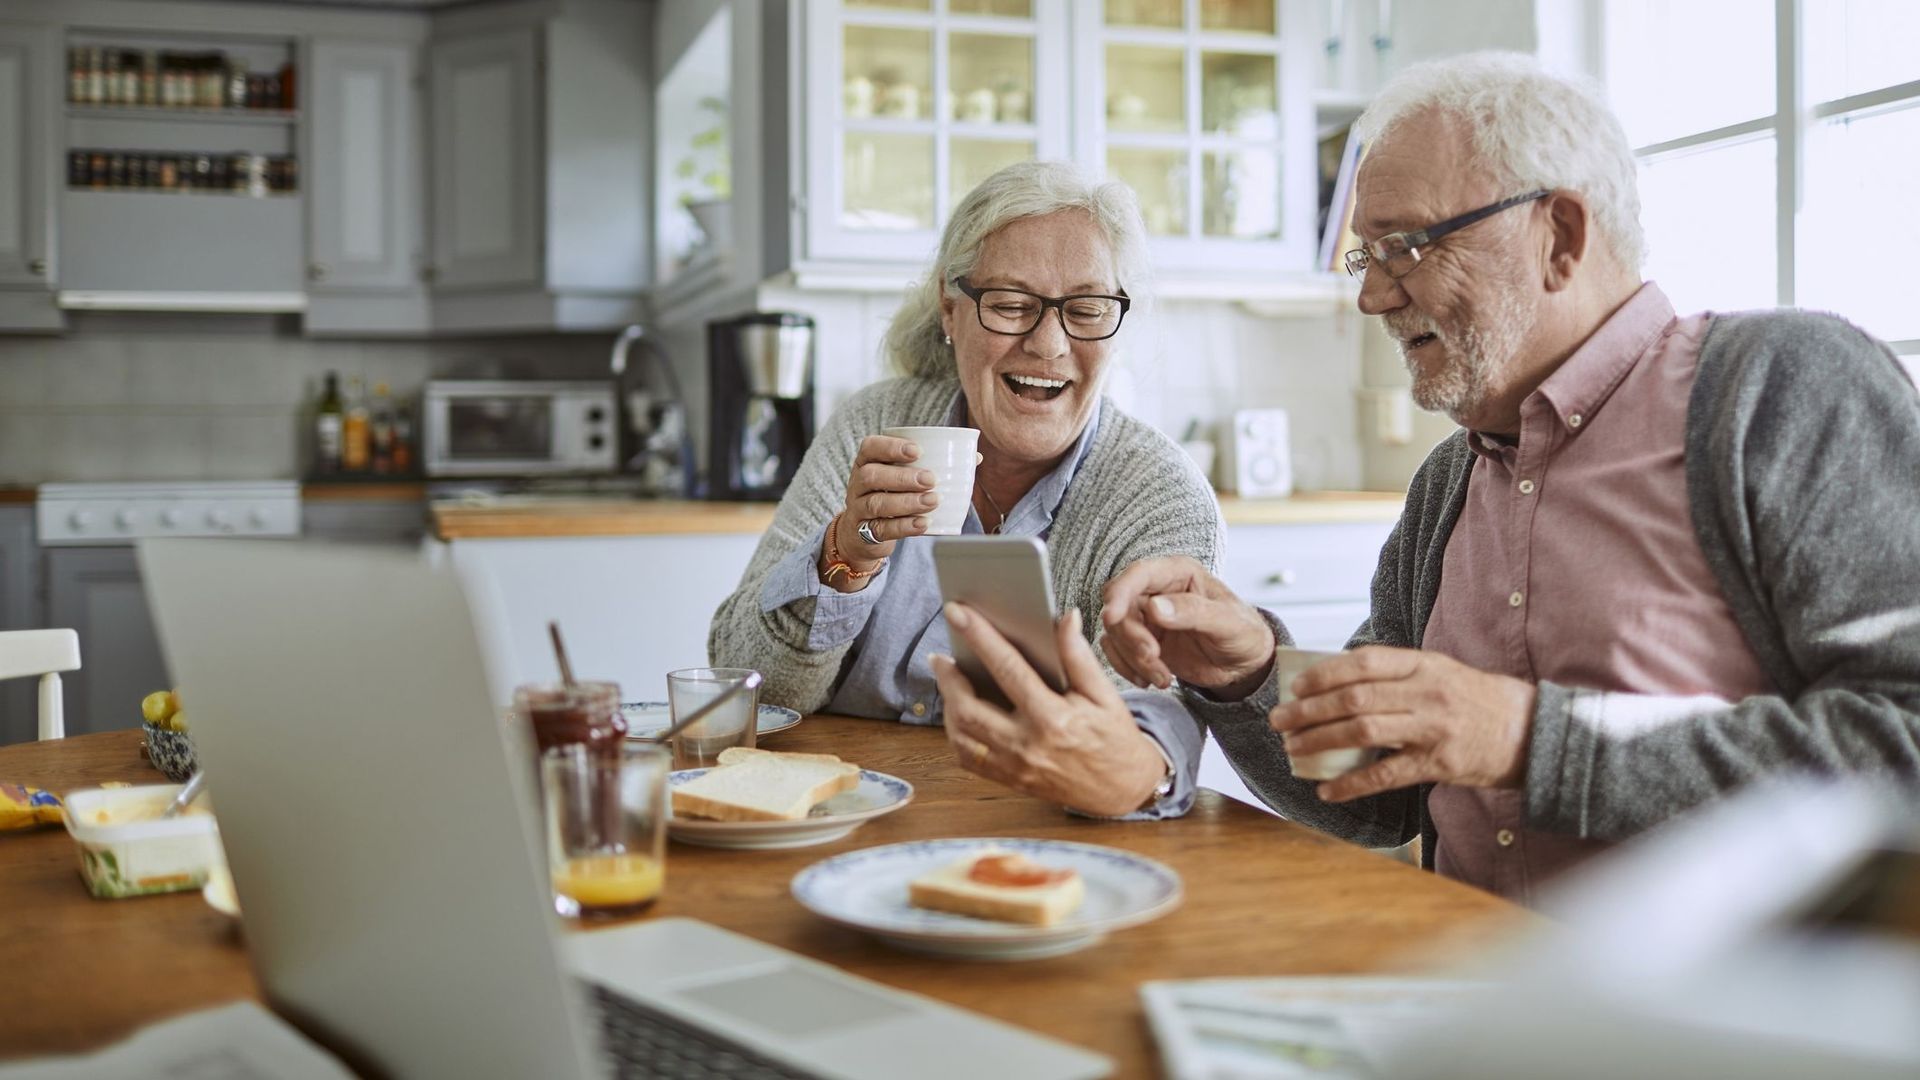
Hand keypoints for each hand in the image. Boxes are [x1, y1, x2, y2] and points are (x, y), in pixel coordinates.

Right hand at [822, 435, 938, 589]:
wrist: (863, 534)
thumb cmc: (892, 495)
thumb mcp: (904, 477)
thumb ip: (934, 465)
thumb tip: (975, 457)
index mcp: (868, 462)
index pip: (871, 447)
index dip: (891, 447)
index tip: (917, 450)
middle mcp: (857, 483)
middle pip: (872, 476)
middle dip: (903, 477)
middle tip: (931, 479)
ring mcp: (857, 508)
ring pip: (876, 503)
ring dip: (907, 502)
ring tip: (932, 501)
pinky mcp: (863, 532)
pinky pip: (881, 529)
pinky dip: (904, 526)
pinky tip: (923, 523)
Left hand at [931, 603, 1166, 816]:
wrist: (1123, 790)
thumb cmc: (1115, 738)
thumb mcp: (1105, 694)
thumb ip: (1079, 655)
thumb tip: (1064, 617)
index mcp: (1054, 719)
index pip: (1008, 669)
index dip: (980, 637)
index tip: (958, 613)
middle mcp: (1028, 746)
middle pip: (969, 709)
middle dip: (948, 678)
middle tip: (940, 656)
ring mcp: (1015, 767)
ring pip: (962, 736)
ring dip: (948, 706)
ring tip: (947, 681)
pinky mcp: (1010, 780)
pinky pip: (969, 759)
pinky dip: (956, 734)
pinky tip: (958, 713)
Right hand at [1101, 556, 1275, 697]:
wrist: (1244, 665)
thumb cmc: (1243, 634)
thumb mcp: (1227, 623)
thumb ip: (1193, 612)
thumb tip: (1154, 607)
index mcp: (1178, 573)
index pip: (1138, 575)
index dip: (1120, 593)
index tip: (1111, 617)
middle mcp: (1156, 591)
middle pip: (1121, 608)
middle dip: (1131, 637)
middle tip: (1154, 658)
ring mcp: (1146, 617)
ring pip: (1116, 633)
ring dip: (1133, 659)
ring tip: (1162, 677)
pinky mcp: (1142, 640)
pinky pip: (1117, 651)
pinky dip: (1129, 669)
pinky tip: (1152, 680)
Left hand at [1269, 646, 1536, 801]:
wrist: (1534, 731)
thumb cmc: (1480, 701)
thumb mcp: (1443, 672)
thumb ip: (1400, 675)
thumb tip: (1342, 682)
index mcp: (1424, 665)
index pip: (1364, 663)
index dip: (1324, 674)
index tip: (1297, 686)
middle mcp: (1427, 693)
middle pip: (1355, 698)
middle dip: (1310, 710)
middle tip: (1281, 720)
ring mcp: (1434, 729)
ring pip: (1364, 732)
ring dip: (1322, 740)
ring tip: (1294, 749)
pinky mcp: (1440, 764)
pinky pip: (1386, 775)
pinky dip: (1351, 784)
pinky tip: (1327, 790)